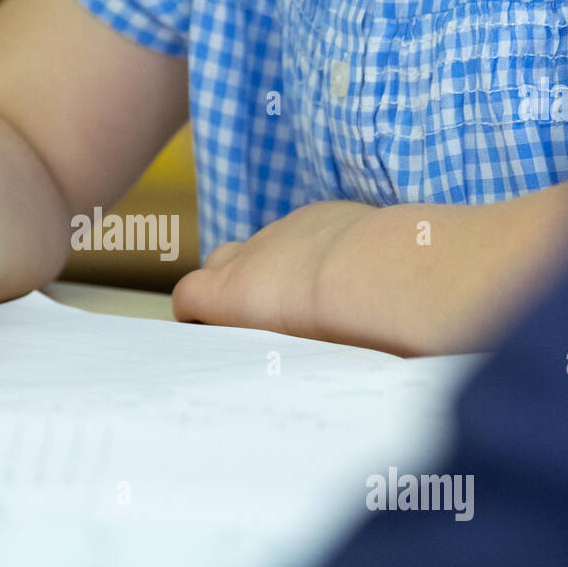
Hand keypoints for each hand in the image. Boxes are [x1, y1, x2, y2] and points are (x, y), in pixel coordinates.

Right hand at [171, 200, 374, 339]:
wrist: (379, 270)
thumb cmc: (334, 328)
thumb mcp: (288, 353)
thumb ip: (268, 341)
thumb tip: (272, 347)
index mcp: (232, 293)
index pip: (188, 294)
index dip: (192, 309)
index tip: (204, 327)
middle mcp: (250, 255)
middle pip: (218, 262)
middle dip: (228, 283)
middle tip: (259, 313)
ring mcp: (283, 229)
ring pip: (265, 246)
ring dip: (277, 267)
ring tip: (313, 295)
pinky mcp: (318, 213)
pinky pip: (303, 231)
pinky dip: (312, 248)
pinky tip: (342, 268)